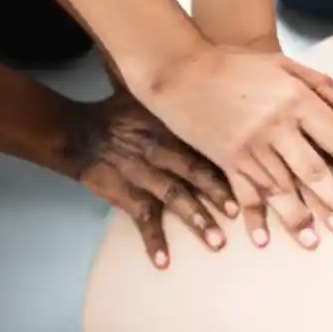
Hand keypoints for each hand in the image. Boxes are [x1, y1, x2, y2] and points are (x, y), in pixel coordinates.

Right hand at [65, 90, 235, 267]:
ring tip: (216, 241)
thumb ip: (183, 89)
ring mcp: (144, 176)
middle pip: (194, 172)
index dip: (230, 157)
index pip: (207, 143)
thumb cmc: (122, 113)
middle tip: (238, 211)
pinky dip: (152, 242)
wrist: (79, 133)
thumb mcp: (152, 95)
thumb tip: (213, 69)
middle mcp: (161, 152)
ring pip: (173, 198)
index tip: (252, 171)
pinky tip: (163, 262)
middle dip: (217, 192)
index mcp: (173, 129)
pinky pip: (142, 221)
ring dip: (195, 220)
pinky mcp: (127, 196)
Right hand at [135, 44, 332, 239]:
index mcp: (297, 101)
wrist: (180, 69)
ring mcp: (250, 147)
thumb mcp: (282, 63)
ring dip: (301, 219)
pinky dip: (253, 218)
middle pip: (315, 173)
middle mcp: (277, 128)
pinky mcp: (226, 159)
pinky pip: (244, 193)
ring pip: (282, 189)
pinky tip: (264, 240)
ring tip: (319, 242)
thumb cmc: (234, 64)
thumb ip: (318, 85)